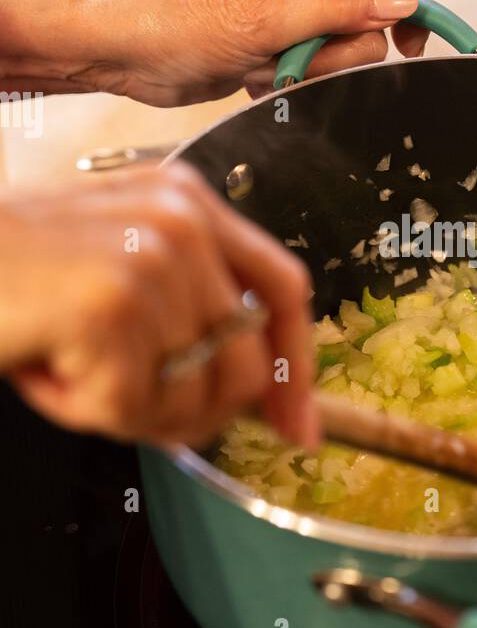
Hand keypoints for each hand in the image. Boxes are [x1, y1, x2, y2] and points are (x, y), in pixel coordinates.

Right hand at [0, 162, 317, 448]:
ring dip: (127, 410)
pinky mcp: (113, 305)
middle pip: (242, 364)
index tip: (298, 425)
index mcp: (188, 202)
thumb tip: (252, 394)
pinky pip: (131, 408)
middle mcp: (183, 220)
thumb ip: (186, 309)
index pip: (282, 287)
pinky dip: (80, 409)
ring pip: (192, 398)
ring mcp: (153, 259)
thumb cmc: (11, 276)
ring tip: (68, 366)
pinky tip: (43, 368)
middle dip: (189, 413)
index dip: (296, 366)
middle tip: (118, 398)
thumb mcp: (113, 267)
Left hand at [62, 0, 427, 105]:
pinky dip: (288, 84)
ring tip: (264, 65)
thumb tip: (401, 0)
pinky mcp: (276, 48)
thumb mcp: (263, 17)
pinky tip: (254, 76)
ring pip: (342, 54)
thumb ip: (338, 6)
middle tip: (296, 56)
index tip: (415, 46)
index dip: (414, 4)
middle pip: (370, 22)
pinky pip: (311, 73)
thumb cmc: (173, 20)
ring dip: (309, 71)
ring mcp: (291, 16)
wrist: (120, 49)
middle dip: (341, 53)